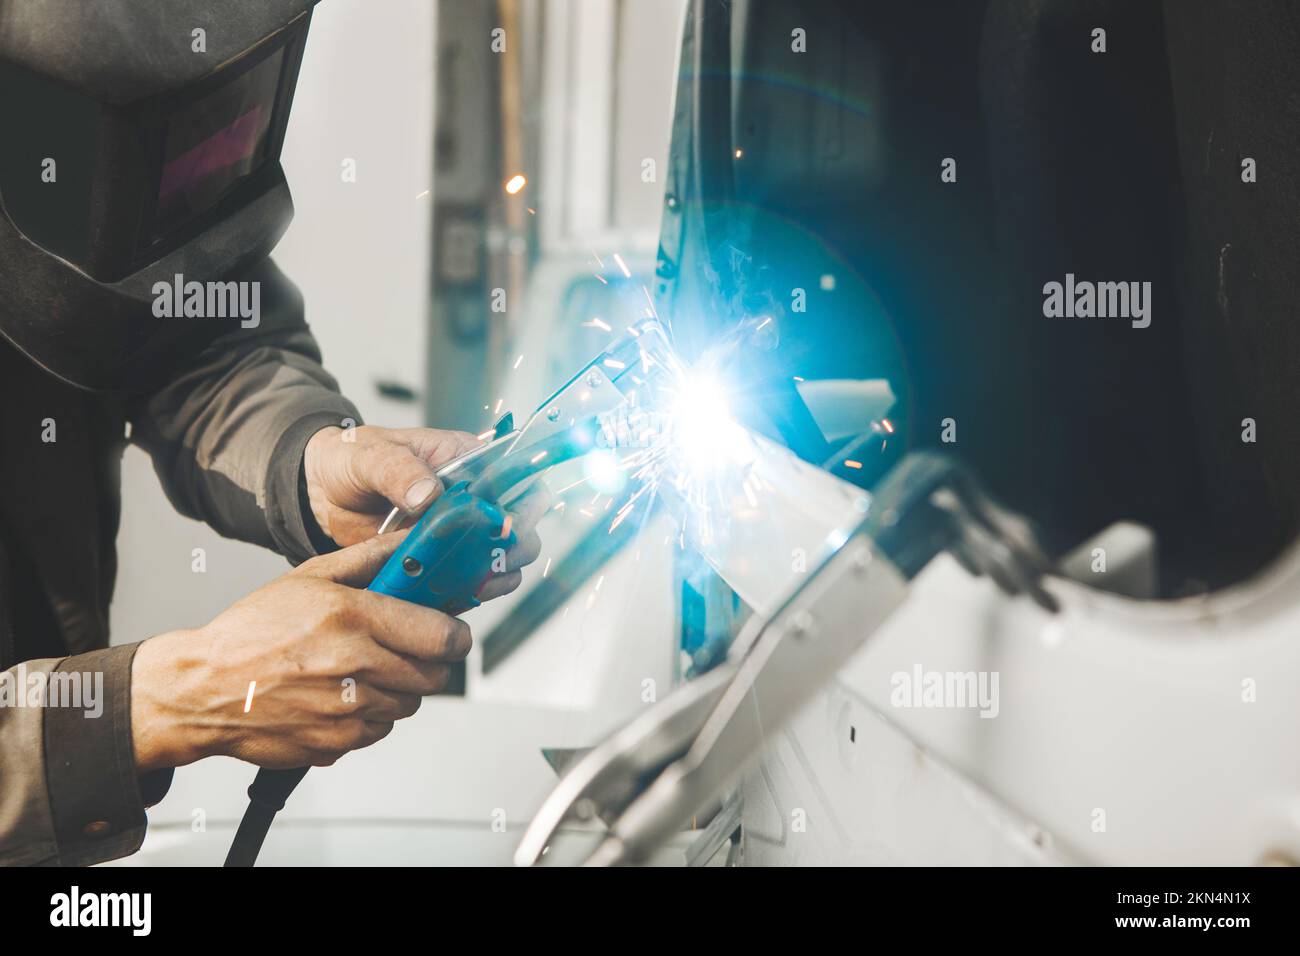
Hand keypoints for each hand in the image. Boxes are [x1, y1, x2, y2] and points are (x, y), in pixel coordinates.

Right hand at [131, 533, 467, 771]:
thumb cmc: (252, 631)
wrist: (202, 690)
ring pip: (409, 704)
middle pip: (434, 675)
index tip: (452, 632)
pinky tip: (341, 696)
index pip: (441, 635)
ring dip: (398, 689)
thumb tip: (414, 540)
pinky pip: (379, 729)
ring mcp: (347, 710)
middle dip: (430, 662)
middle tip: (410, 651)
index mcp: (353, 617)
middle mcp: (355, 665)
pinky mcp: (337, 743)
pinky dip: (371, 716)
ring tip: (362, 671)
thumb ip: (369, 558)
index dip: (455, 635)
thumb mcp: (309, 577)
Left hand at [303, 424, 546, 601]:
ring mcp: (459, 533)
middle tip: (496, 561)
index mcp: (465, 461)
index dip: (522, 502)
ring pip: (500, 558)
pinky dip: (469, 592)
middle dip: (515, 546)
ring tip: (480, 585)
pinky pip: (468, 581)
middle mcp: (472, 498)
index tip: (507, 524)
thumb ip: (399, 471)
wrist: (319, 492)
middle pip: (517, 524)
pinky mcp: (442, 562)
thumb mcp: (370, 456)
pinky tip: (457, 598)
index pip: (514, 478)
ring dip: (497, 574)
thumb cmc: (350, 460)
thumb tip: (429, 494)